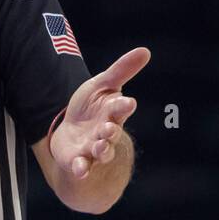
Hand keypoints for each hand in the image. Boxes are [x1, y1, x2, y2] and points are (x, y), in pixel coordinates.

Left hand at [50, 46, 149, 179]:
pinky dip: (82, 168)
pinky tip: (80, 168)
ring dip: (101, 149)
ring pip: (101, 151)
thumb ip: (121, 70)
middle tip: (108, 128)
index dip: (123, 106)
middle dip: (110, 131)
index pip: (120, 108)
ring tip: (99, 146)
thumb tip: (145, 50)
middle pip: (111, 132)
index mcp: (112, 112)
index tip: (127, 102)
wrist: (72, 134)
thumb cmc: (91, 108)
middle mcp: (105, 132)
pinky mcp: (78, 160)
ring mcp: (93, 148)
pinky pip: (82, 166)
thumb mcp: (102, 86)